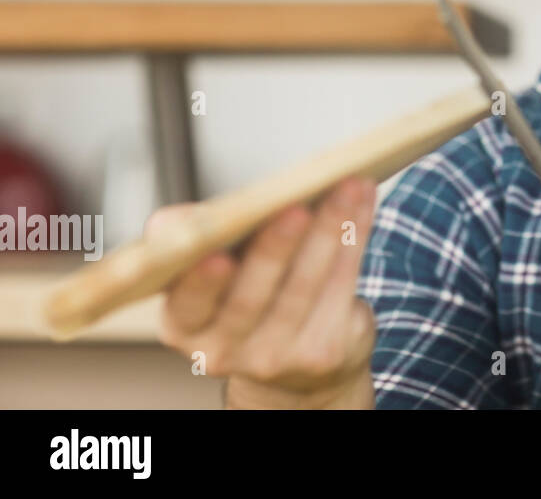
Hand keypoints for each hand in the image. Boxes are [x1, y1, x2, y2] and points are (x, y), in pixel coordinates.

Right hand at [148, 175, 378, 408]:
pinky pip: (342, 283)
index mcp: (184, 325)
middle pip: (253, 296)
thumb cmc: (246, 293)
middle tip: (295, 208)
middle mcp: (225, 350)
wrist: (292, 362)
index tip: (218, 253)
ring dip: (329, 229)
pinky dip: (355, 234)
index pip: (188, 305)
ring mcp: (277, 356)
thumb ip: (188, 236)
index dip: (203, 283)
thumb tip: (170, 223)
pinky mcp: (323, 351)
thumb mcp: (207, 267)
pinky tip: (362, 200)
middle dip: (276, 247)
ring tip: (345, 187)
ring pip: (304, 286)